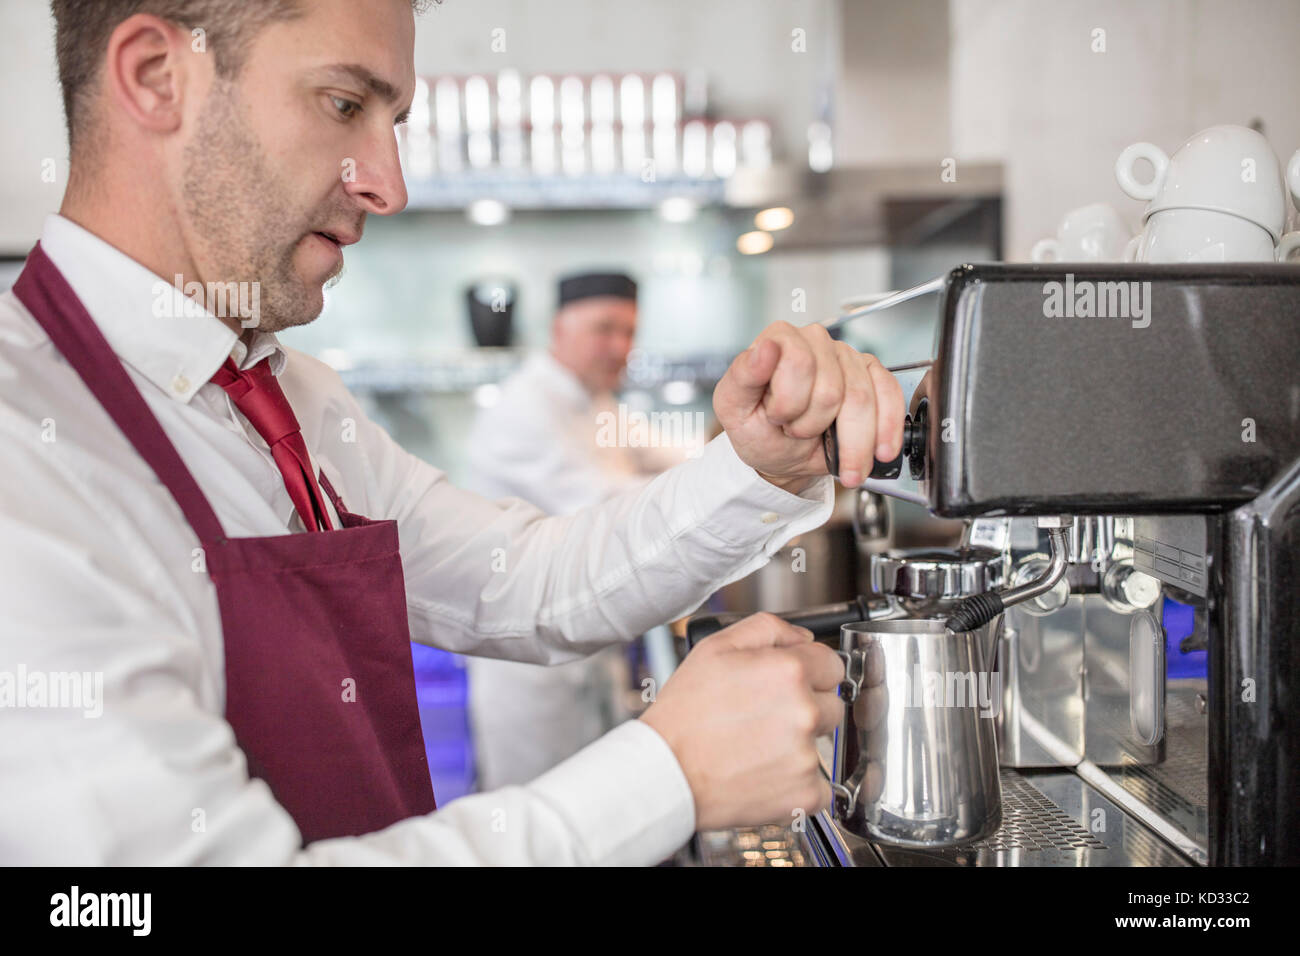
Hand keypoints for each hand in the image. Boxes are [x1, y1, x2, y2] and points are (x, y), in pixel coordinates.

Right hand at [639, 613, 844, 830]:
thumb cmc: (684, 713)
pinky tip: (765, 774)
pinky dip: (798, 784)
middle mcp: (804, 712)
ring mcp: (807, 756)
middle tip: (766, 718)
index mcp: (789, 671)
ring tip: (758, 746)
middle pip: (832, 704)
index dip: (810, 672)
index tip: (791, 686)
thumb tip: (803, 637)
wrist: (666, 771)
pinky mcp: (806, 794)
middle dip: (807, 707)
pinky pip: (820, 785)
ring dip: (800, 745)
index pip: (832, 664)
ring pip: (822, 744)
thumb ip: (768, 629)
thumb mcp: (715, 648)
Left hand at [713, 322, 904, 490]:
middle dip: (814, 425)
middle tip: (796, 433)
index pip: (799, 362)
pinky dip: (886, 429)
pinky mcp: (871, 374)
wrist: (781, 455)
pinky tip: (879, 450)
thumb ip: (743, 376)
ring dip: (849, 440)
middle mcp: (815, 341)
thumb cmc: (756, 429)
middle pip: (832, 389)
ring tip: (831, 451)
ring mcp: (846, 357)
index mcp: (778, 339)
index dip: (790, 403)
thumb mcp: (734, 409)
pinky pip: (889, 396)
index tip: (778, 420)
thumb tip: (765, 348)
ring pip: (862, 400)